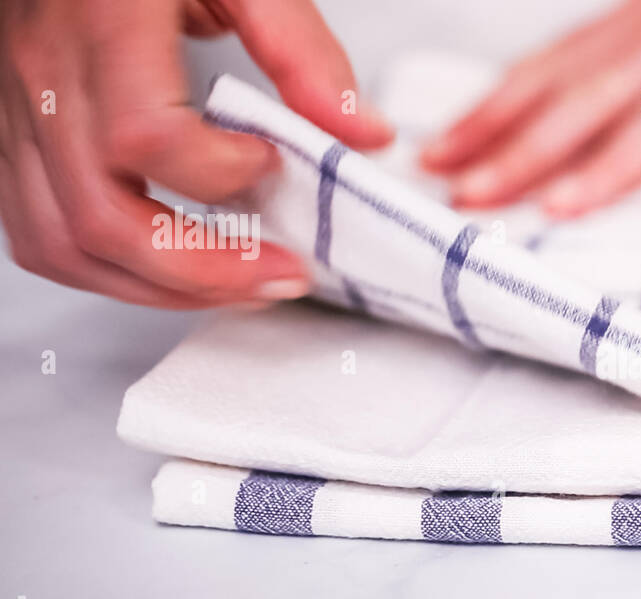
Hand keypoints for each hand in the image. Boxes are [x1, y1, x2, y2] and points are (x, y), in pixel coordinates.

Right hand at [0, 0, 392, 307]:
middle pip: (101, 215)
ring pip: (64, 242)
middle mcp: (46, 71)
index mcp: (103, 21)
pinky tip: (169, 266)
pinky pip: (37, 231)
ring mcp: (20, 108)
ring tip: (237, 284)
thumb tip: (363, 135)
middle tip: (282, 275)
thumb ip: (300, 50)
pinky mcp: (15, 132)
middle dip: (203, 271)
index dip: (218, 174)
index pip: (143, 135)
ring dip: (159, 287)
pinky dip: (106, 270)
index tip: (271, 163)